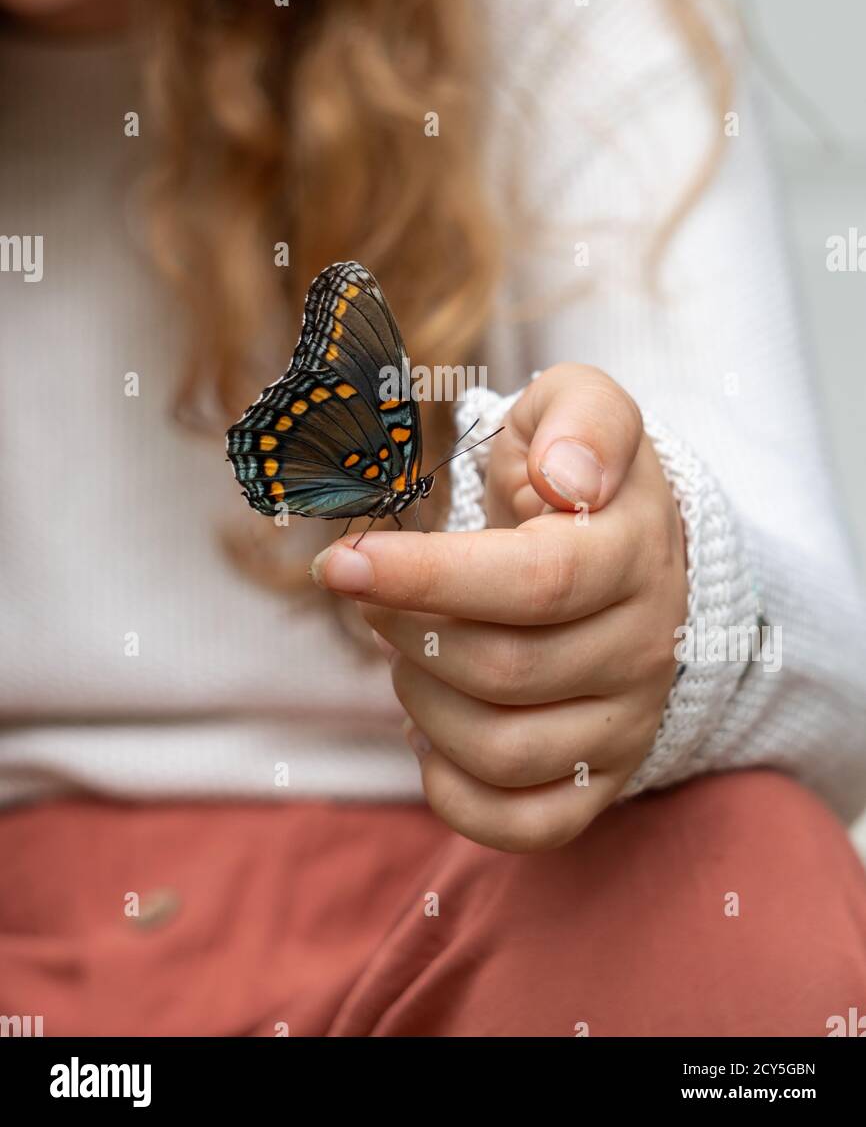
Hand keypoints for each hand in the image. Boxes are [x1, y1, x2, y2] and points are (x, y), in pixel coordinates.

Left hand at [309, 364, 687, 852]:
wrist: (632, 552)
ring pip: (503, 750)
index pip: (533, 583)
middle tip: (369, 594)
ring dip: (421, 701)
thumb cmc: (576, 476)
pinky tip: (428, 732)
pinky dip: (454, 792)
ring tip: (406, 650)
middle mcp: (643, 649)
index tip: (342, 562)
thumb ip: (581, 415)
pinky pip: (527, 825)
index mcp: (633, 554)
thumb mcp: (583, 410)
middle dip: (406, 631)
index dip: (426, 577)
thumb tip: (567, 478)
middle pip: (503, 670)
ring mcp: (626, 724)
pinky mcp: (602, 781)